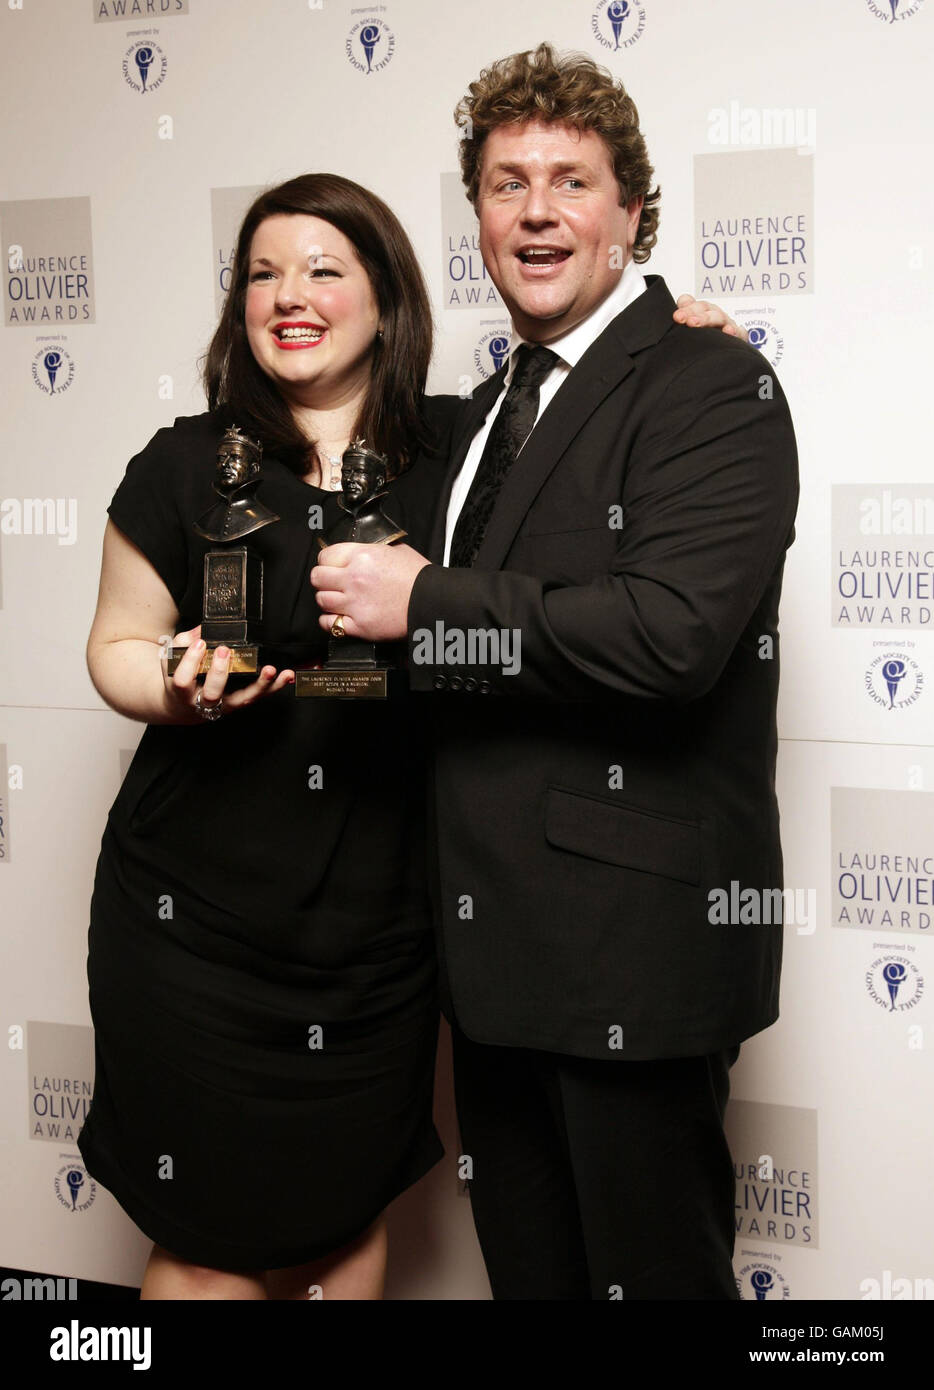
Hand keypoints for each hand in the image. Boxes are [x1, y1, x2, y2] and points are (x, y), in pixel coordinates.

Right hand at [161, 624, 294, 721]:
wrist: (182, 706)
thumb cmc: (180, 678)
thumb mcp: (173, 660)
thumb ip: (185, 643)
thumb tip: (203, 629)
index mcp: (182, 691)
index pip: (183, 680)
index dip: (190, 662)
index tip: (200, 644)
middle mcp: (204, 701)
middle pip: (212, 693)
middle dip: (219, 672)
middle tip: (225, 651)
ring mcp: (225, 703)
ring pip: (244, 698)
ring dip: (260, 684)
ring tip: (271, 670)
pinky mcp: (241, 701)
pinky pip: (260, 696)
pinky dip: (275, 686)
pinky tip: (287, 675)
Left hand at [311, 543, 429, 641]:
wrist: (432, 603)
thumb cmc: (419, 578)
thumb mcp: (395, 551)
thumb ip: (369, 551)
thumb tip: (355, 553)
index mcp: (362, 556)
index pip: (325, 556)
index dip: (328, 562)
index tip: (332, 567)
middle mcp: (354, 578)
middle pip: (317, 577)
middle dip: (323, 580)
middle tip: (332, 584)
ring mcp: (355, 603)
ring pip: (321, 600)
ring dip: (328, 600)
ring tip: (340, 601)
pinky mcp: (359, 625)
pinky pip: (329, 623)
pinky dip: (331, 621)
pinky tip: (341, 617)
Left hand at [673, 293, 748, 341]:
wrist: (725, 356)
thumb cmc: (703, 342)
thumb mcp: (687, 334)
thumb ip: (679, 325)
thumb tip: (671, 321)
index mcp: (700, 312)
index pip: (691, 303)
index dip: (684, 307)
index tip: (676, 316)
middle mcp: (713, 315)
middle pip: (703, 308)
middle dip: (691, 312)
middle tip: (680, 319)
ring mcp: (726, 324)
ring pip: (718, 316)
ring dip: (706, 318)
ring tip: (694, 323)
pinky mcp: (738, 336)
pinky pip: (738, 332)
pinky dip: (734, 331)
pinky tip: (728, 332)